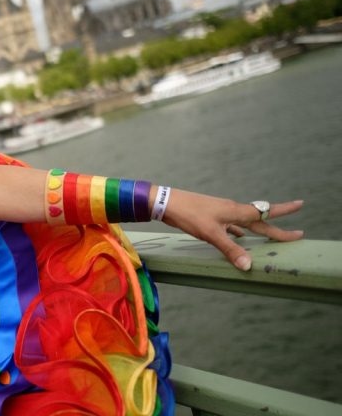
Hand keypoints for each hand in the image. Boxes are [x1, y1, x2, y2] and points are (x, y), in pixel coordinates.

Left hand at [161, 189, 303, 270]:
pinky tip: (239, 236)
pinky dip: (239, 231)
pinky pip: (231, 225)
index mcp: (236, 211)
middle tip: (296, 234)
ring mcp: (221, 212)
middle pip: (260, 221)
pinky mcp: (211, 216)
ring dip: (259, 230)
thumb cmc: (189, 214)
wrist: (166, 202)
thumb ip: (230, 249)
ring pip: (246, 223)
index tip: (302, 204)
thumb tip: (249, 266)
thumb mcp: (210, 234)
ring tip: (271, 236)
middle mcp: (232, 210)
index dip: (284, 210)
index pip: (266, 212)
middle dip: (277, 228)